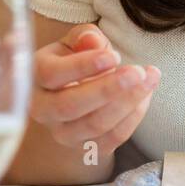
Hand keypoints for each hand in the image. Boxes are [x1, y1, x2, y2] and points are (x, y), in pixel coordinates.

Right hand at [30, 23, 160, 156]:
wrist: (77, 91)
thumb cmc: (75, 60)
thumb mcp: (76, 41)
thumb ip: (84, 36)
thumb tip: (91, 41)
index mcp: (35, 76)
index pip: (51, 75)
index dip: (83, 66)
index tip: (113, 56)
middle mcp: (43, 109)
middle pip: (70, 106)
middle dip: (107, 89)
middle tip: (137, 72)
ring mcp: (62, 133)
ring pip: (93, 125)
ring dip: (127, 103)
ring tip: (149, 78)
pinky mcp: (85, 149)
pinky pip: (111, 139)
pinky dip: (133, 117)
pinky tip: (146, 95)